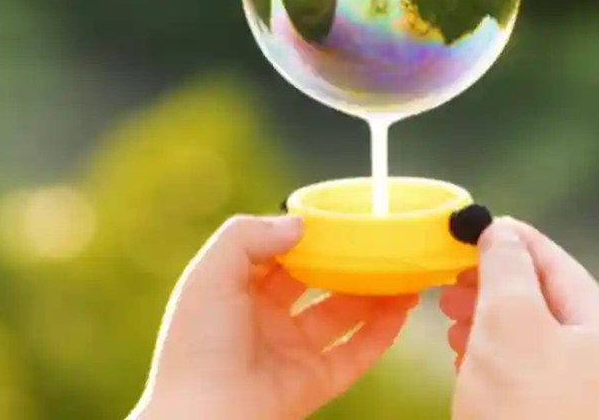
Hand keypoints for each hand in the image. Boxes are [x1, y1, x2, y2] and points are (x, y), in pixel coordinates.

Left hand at [132, 215, 418, 419]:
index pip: (276, 252)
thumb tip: (299, 224)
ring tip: (403, 270)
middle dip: (346, 261)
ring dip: (373, 294)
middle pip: (315, 282)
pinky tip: (402, 308)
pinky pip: (355, 354)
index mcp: (234, 292)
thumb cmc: (195, 348)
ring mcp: (290, 353)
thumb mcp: (209, 275)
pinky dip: (382, 332)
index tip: (340, 215)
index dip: (306, 234)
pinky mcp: (313, 384)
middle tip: (380, 240)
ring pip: (341, 315)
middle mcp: (264, 320)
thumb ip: (247, 236)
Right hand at [441, 218, 598, 419]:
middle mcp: (595, 363)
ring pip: (524, 335)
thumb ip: (506, 266)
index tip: (475, 226)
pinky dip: (485, 350)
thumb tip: (501, 232)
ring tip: (448, 311)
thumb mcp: (511, 320)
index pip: (560, 266)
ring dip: (484, 314)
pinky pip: (514, 368)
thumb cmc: (521, 410)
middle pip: (542, 299)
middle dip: (493, 280)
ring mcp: (569, 394)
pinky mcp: (540, 417)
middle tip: (450, 272)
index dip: (516, 240)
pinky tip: (459, 350)